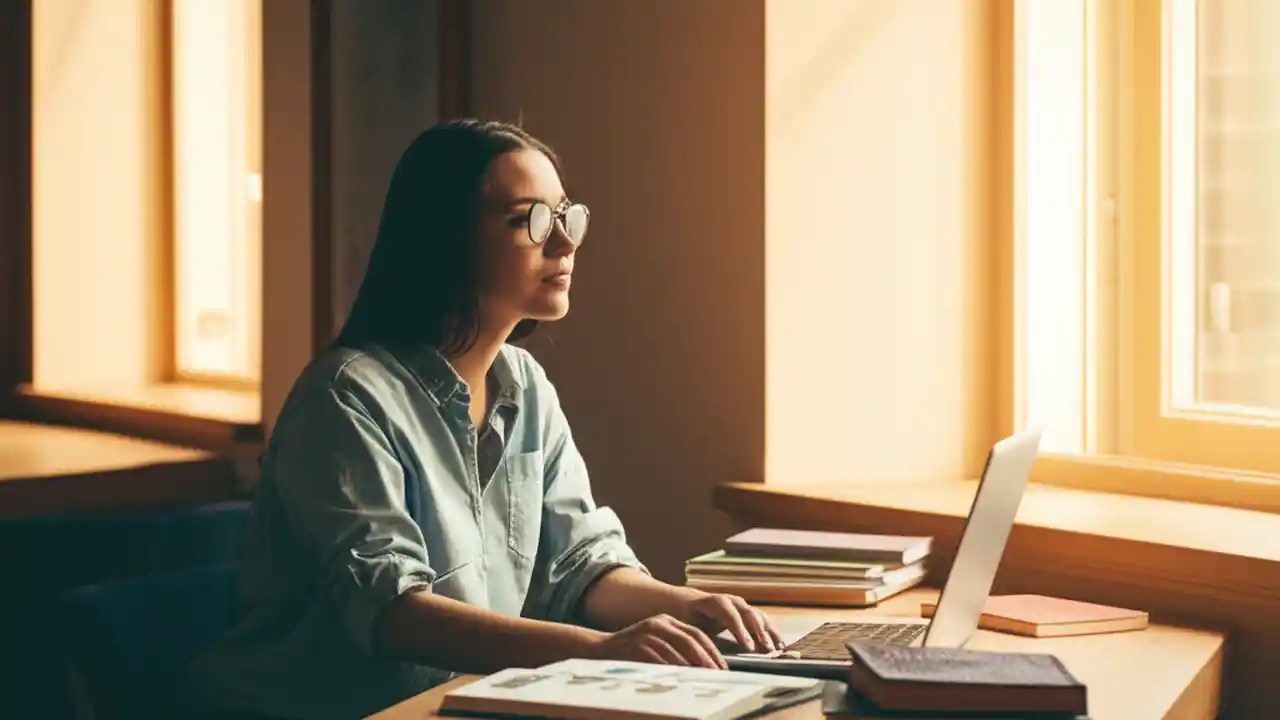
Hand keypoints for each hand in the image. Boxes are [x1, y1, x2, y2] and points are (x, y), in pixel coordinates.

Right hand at [586, 613, 726, 668]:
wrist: (601, 648)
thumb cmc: (632, 650)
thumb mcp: (656, 641)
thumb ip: (676, 647)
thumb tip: (702, 665)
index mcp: (667, 620)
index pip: (696, 633)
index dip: (711, 649)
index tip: (722, 666)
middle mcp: (659, 623)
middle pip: (690, 639)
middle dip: (706, 658)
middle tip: (717, 673)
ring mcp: (647, 633)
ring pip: (677, 649)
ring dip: (692, 665)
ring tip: (703, 677)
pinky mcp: (637, 645)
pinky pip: (660, 658)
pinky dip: (672, 668)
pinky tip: (681, 677)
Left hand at [683, 592, 783, 654]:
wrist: (683, 602)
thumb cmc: (683, 616)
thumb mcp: (685, 625)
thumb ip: (697, 637)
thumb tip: (706, 655)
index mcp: (711, 602)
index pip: (729, 613)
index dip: (740, 630)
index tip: (749, 648)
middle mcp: (728, 601)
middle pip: (747, 612)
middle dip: (758, 631)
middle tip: (767, 649)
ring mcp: (738, 605)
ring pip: (756, 615)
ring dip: (767, 632)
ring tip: (777, 649)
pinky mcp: (744, 612)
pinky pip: (760, 620)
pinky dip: (769, 631)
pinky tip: (779, 644)